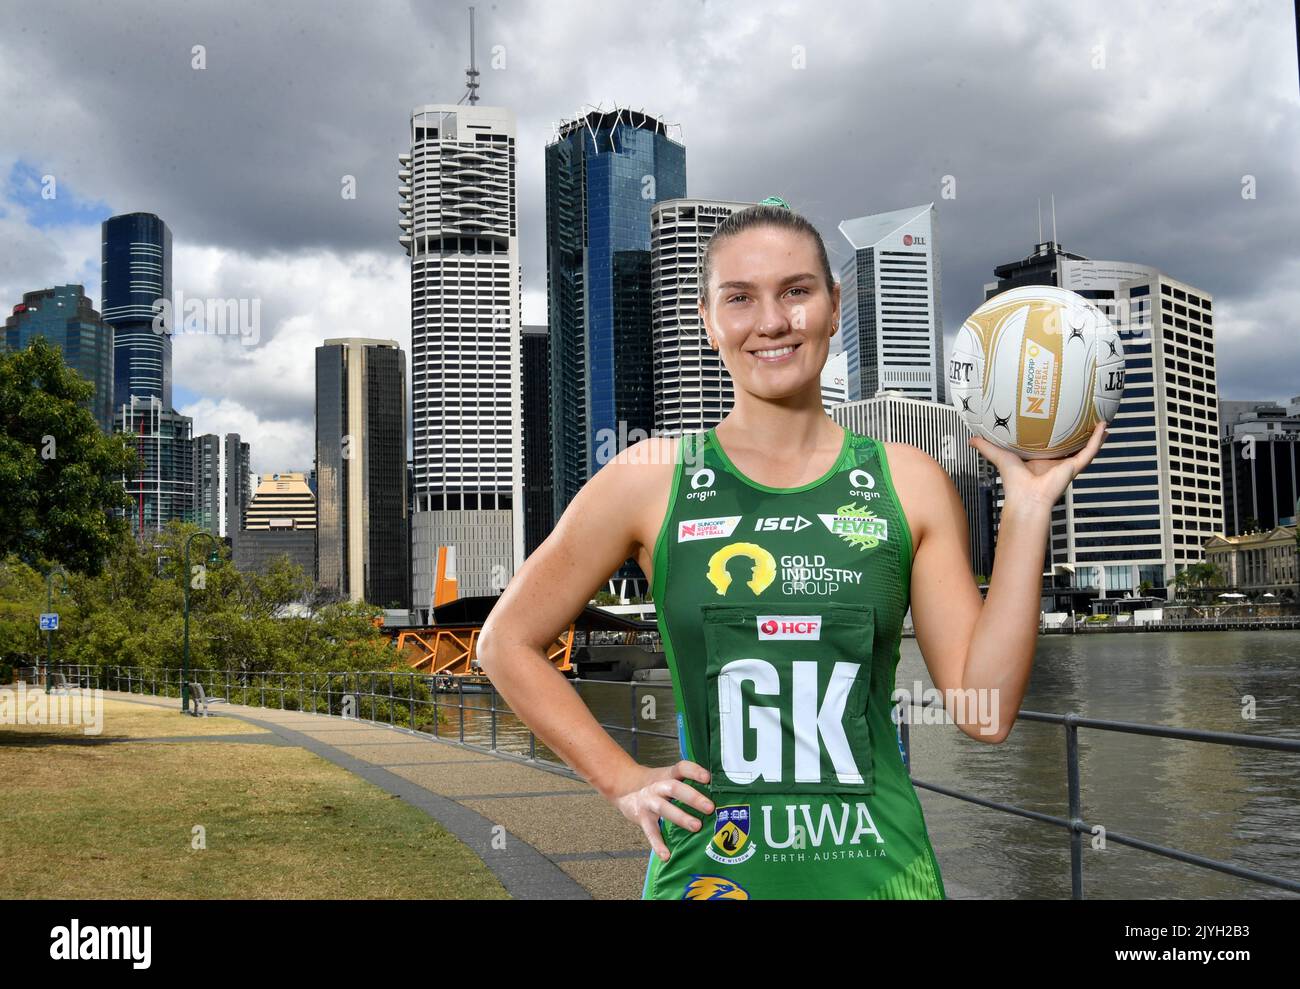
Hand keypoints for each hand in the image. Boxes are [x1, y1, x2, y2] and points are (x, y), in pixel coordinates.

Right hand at [610, 760, 713, 861]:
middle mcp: (658, 786)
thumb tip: (719, 793)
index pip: (681, 768)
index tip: (708, 778)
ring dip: (681, 817)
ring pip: (664, 808)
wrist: (624, 787)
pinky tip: (666, 855)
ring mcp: (649, 801)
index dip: (694, 771)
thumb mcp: (668, 777)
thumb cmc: (656, 785)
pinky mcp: (642, 818)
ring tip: (696, 826)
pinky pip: (650, 832)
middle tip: (710, 807)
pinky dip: (658, 844)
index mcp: (667, 775)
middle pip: (675, 788)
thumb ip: (687, 783)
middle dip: (693, 798)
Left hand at [968, 419, 1108, 511]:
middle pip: (1072, 443)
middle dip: (1080, 431)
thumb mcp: (1000, 456)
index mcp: (1042, 458)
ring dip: (1095, 434)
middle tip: (1086, 414)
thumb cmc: (1013, 481)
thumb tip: (971, 437)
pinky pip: (1090, 451)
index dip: (1056, 430)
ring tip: (1102, 420)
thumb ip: (987, 446)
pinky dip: (1097, 440)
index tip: (1060, 415)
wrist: (1026, 497)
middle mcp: (1056, 461)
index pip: (1052, 442)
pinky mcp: (1075, 467)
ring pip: (1085, 446)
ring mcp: (1068, 464)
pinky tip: (1104, 427)